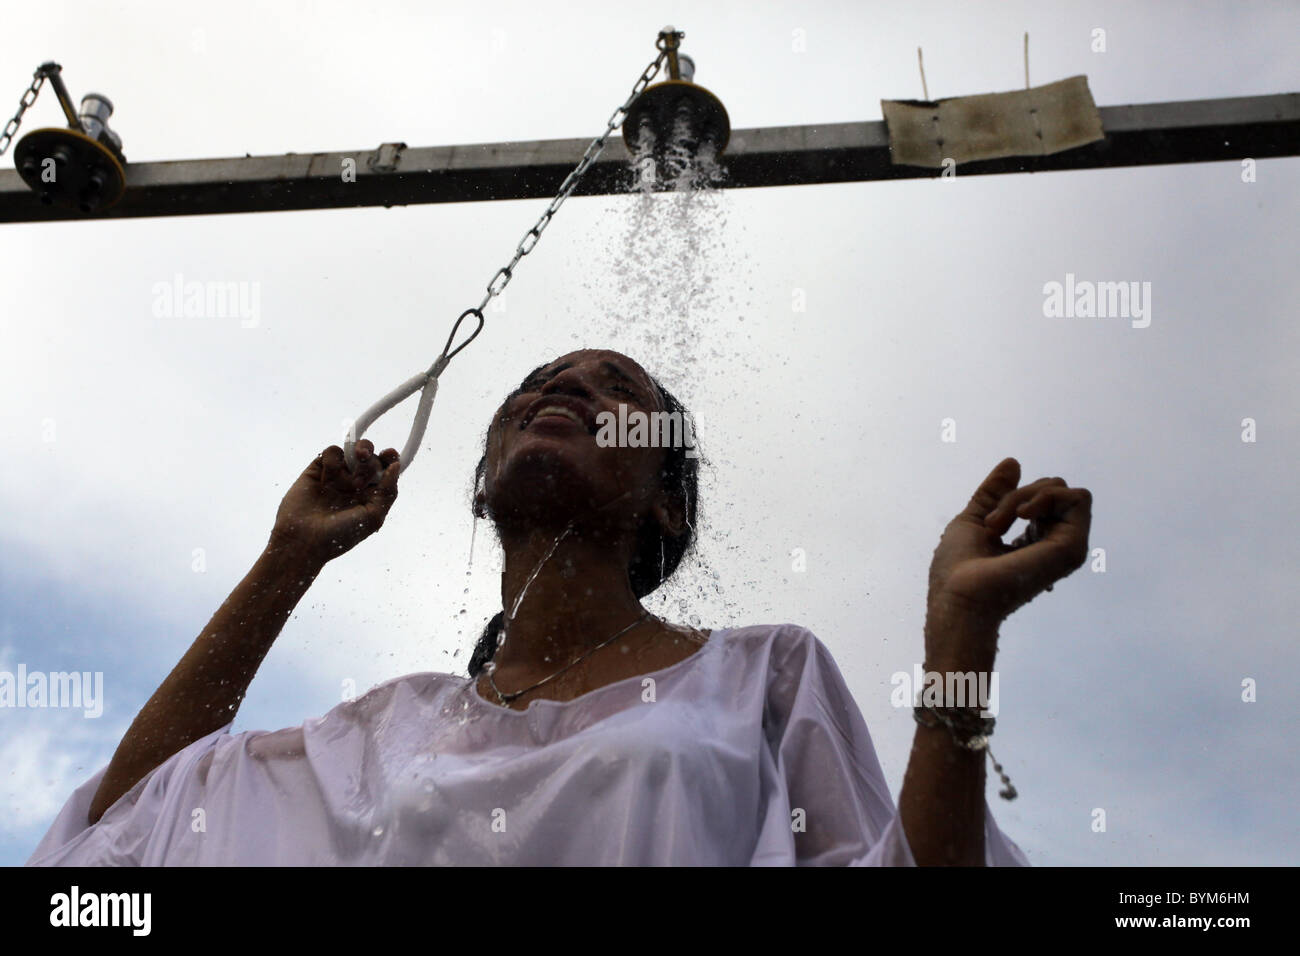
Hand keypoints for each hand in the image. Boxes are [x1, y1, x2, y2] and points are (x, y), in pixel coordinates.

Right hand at [269, 441, 399, 564]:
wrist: (304, 540)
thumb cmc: (340, 535)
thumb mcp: (373, 517)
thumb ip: (387, 491)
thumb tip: (396, 466)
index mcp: (371, 494)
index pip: (385, 469)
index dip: (389, 458)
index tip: (389, 454)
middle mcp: (355, 483)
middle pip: (370, 457)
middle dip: (371, 459)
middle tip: (361, 474)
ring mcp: (337, 476)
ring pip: (352, 450)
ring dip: (355, 455)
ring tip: (349, 479)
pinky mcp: (317, 470)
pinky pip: (331, 452)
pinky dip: (333, 460)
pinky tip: (328, 478)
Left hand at [927, 457, 1092, 631]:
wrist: (960, 594)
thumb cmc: (957, 568)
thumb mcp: (974, 518)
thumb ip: (995, 492)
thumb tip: (1014, 462)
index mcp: (1031, 542)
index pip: (1040, 500)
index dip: (1013, 498)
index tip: (988, 523)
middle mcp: (1052, 545)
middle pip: (1054, 491)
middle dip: (1019, 494)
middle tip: (993, 523)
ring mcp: (1066, 547)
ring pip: (1065, 492)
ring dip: (1027, 496)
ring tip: (1002, 523)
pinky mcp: (1074, 547)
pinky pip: (1078, 497)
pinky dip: (1045, 495)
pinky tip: (1022, 515)